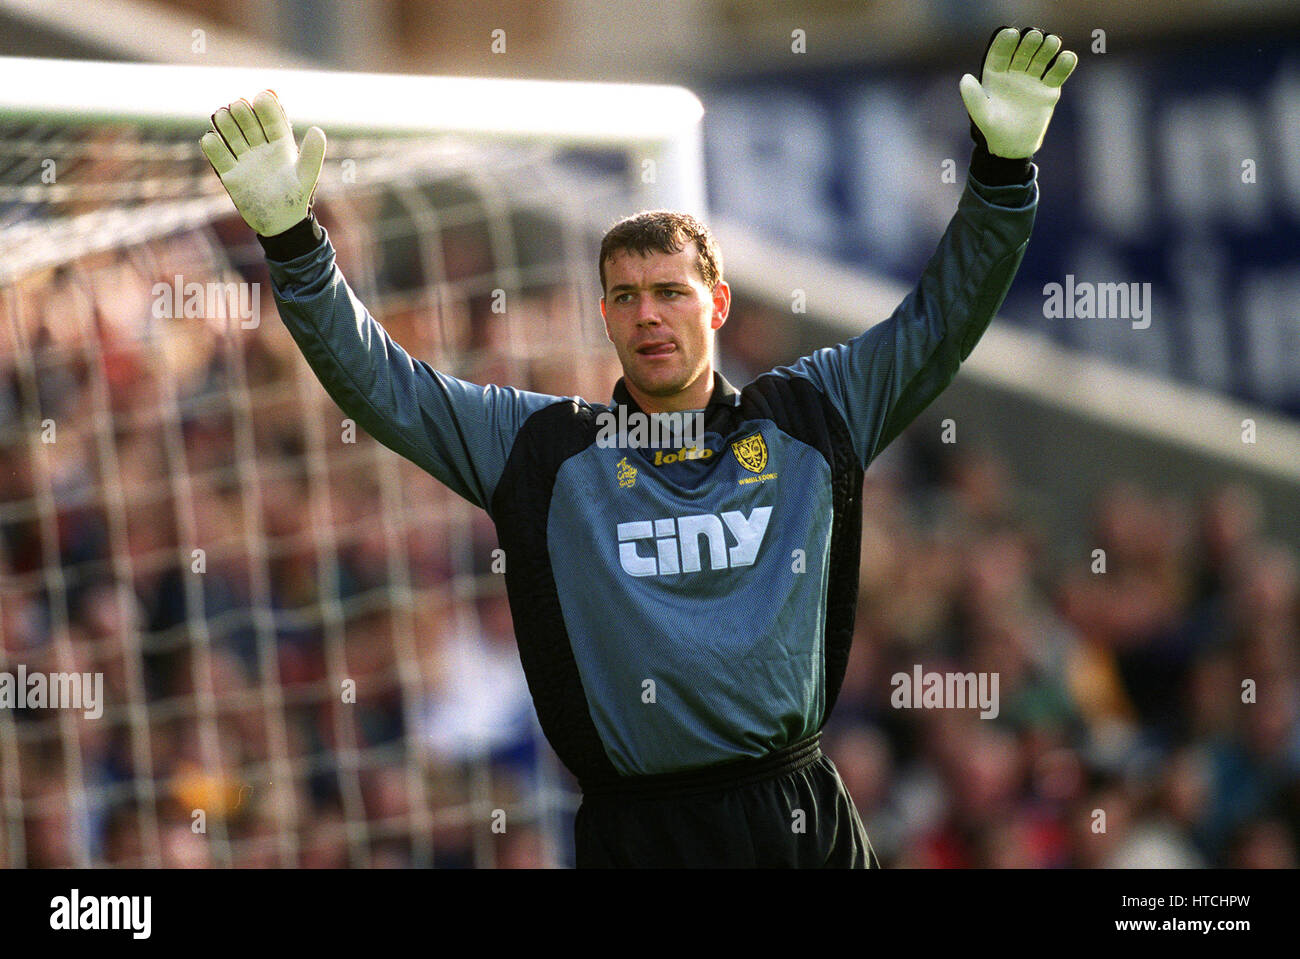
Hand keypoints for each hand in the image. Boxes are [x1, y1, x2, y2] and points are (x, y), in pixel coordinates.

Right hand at [200, 90, 325, 236]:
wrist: (280, 224)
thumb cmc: (296, 198)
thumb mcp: (306, 176)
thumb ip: (312, 154)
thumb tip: (318, 130)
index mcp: (281, 145)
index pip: (273, 121)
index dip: (267, 108)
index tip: (261, 96)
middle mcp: (261, 148)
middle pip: (249, 124)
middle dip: (243, 113)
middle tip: (238, 105)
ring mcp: (245, 159)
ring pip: (231, 135)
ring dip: (225, 123)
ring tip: (222, 114)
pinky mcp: (231, 174)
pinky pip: (219, 156)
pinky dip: (213, 146)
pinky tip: (211, 139)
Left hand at [960, 27, 1076, 158]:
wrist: (1014, 146)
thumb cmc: (993, 130)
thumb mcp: (982, 115)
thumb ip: (973, 97)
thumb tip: (965, 78)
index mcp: (995, 75)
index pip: (1000, 53)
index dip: (1004, 42)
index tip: (1010, 33)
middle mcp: (1014, 73)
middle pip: (1023, 52)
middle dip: (1029, 43)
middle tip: (1034, 37)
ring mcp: (1032, 79)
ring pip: (1041, 58)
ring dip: (1048, 48)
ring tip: (1052, 42)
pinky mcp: (1048, 88)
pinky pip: (1057, 73)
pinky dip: (1064, 64)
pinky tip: (1067, 57)